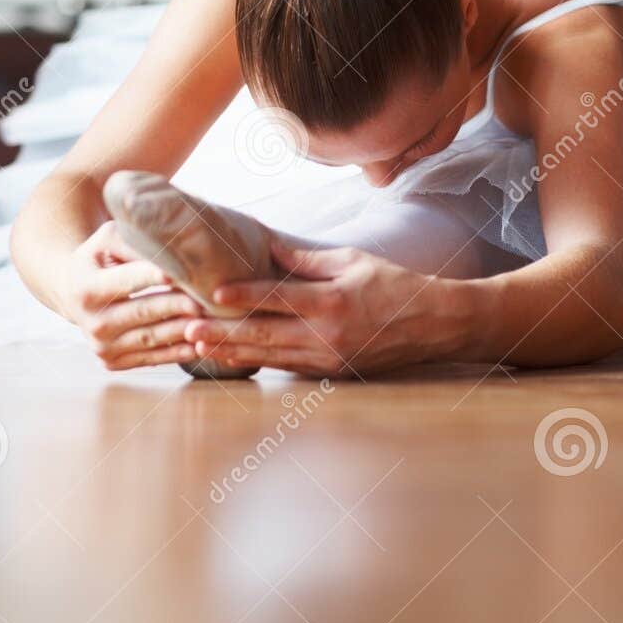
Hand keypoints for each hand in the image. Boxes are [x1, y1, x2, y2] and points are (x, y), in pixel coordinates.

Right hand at [59, 219, 202, 371]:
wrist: (73, 291)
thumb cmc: (100, 257)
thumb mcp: (109, 240)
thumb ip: (135, 242)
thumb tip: (169, 246)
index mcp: (86, 287)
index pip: (126, 281)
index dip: (152, 276)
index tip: (179, 272)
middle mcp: (91, 322)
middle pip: (143, 312)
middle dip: (177, 305)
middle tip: (207, 299)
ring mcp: (101, 346)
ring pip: (150, 338)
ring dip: (183, 330)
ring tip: (211, 320)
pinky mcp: (112, 361)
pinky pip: (151, 358)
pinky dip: (177, 352)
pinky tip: (200, 342)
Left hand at [189, 241, 466, 375]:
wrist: (433, 325)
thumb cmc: (394, 286)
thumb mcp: (352, 261)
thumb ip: (306, 259)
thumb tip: (267, 247)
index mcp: (333, 303)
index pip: (279, 299)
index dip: (244, 296)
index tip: (214, 292)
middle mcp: (327, 336)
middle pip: (265, 335)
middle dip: (224, 332)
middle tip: (188, 328)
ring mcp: (328, 361)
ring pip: (270, 356)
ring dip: (232, 350)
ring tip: (198, 345)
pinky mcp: (330, 374)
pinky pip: (286, 367)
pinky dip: (258, 360)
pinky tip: (233, 356)